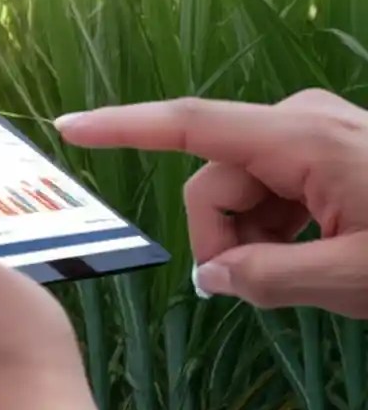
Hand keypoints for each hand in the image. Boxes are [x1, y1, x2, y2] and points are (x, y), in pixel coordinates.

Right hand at [55, 88, 367, 317]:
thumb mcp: (354, 277)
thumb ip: (270, 277)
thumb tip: (213, 278)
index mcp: (301, 138)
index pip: (190, 124)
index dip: (123, 126)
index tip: (70, 125)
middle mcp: (299, 122)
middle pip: (216, 180)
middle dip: (223, 236)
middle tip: (260, 287)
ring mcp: (315, 134)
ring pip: (242, 190)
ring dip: (256, 237)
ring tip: (311, 272)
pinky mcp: (327, 150)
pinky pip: (272, 189)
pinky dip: (278, 227)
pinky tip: (318, 252)